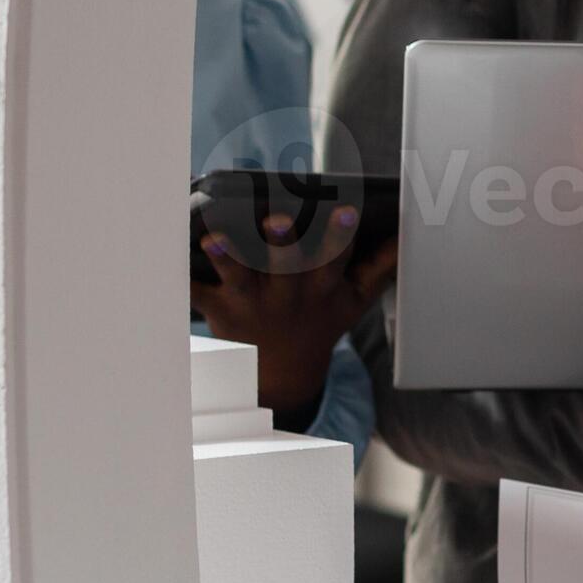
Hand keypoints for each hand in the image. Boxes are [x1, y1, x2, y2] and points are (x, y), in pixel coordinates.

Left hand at [193, 209, 398, 423]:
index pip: (334, 258)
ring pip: (239, 276)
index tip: (344, 210)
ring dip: (227, 257)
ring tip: (215, 236)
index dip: (340, 235)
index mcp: (321, 289)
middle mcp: (287, 296)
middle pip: (285, 266)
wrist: (281, 372)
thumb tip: (406, 236)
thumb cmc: (319, 322)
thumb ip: (378, 268)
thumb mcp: (353, 301)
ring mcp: (252, 303)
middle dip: (283, 243)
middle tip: (279, 219)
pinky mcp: (220, 309)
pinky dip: (185, 276)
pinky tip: (176, 253)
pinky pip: (199, 292)